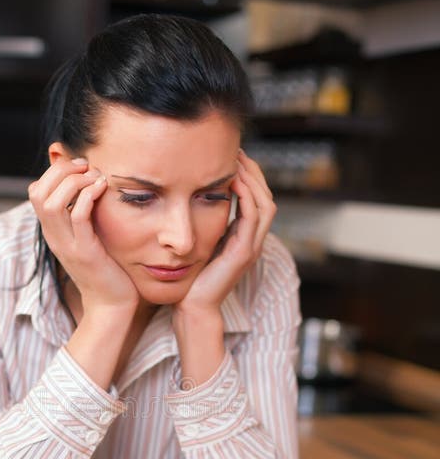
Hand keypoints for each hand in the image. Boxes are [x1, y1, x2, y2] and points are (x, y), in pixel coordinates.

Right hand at [28, 158, 138, 316]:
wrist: (110, 304)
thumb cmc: (104, 268)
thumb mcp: (87, 236)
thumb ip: (82, 213)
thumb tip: (86, 183)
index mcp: (52, 231)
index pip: (35, 192)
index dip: (54, 172)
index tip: (80, 167)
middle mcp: (54, 237)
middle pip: (38, 192)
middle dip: (61, 171)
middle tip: (86, 167)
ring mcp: (67, 245)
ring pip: (52, 203)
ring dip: (74, 182)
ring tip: (95, 178)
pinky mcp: (85, 252)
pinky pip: (78, 216)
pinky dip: (88, 196)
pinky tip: (102, 189)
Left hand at [174, 149, 276, 318]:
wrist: (192, 307)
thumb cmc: (191, 278)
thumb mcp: (200, 243)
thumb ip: (204, 224)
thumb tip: (192, 198)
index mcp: (243, 237)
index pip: (256, 198)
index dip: (249, 175)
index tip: (232, 156)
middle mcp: (252, 241)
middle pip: (266, 196)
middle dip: (254, 171)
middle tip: (237, 150)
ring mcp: (251, 247)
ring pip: (265, 204)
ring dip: (253, 179)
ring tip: (237, 160)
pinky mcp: (243, 253)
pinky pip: (252, 218)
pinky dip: (246, 197)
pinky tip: (233, 181)